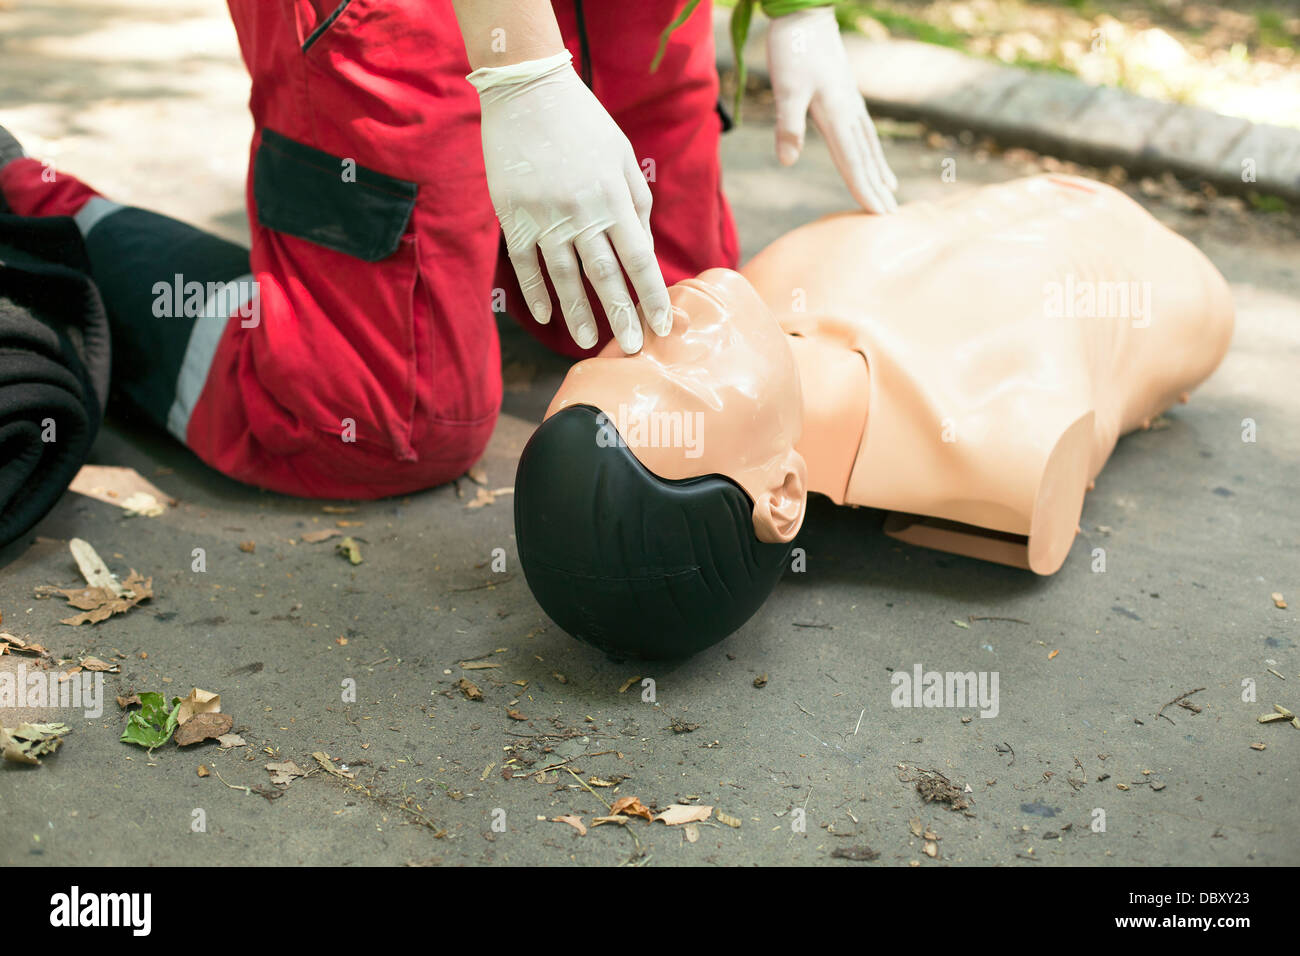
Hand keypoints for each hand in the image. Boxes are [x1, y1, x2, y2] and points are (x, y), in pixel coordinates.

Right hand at [469, 52, 671, 352]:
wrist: (528, 92)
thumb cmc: (583, 123)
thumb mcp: (622, 154)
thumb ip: (637, 201)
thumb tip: (644, 246)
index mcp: (614, 199)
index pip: (639, 260)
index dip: (651, 297)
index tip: (661, 327)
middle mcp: (582, 213)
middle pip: (605, 276)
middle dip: (620, 316)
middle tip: (630, 349)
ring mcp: (545, 216)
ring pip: (564, 277)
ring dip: (576, 313)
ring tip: (586, 342)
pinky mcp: (514, 215)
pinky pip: (526, 263)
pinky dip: (536, 291)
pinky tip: (545, 315)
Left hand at [766, 6, 897, 212]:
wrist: (805, 11)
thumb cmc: (793, 48)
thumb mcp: (785, 87)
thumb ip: (787, 124)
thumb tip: (787, 161)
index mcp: (837, 114)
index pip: (852, 162)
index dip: (864, 189)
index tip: (879, 214)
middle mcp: (849, 111)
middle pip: (865, 157)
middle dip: (876, 187)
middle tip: (891, 216)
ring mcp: (850, 101)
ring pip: (868, 143)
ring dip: (878, 168)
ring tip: (890, 189)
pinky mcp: (845, 92)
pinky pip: (863, 128)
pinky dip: (871, 147)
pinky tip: (872, 152)